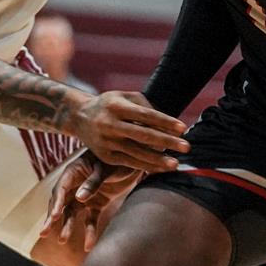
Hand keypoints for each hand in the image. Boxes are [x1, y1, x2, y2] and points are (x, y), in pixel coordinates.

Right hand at [41, 152, 143, 250]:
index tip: (54, 217)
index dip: (57, 203)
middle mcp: (76, 186)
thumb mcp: (105, 169)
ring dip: (67, 227)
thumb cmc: (116, 160)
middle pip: (61, 204)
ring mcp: (86, 197)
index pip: (61, 189)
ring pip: (73, 214)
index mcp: (74, 172)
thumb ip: (93, 182)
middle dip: (52, 219)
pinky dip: (90, 232)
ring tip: (61, 241)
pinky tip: (89, 246)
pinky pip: (91, 220)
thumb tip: (79, 198)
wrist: (134, 161)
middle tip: (43, 232)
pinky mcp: (97, 205)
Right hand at [66, 91, 187, 172]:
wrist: (79, 116)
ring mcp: (107, 141)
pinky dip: (146, 166)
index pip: (146, 115)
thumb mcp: (124, 96)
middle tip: (187, 147)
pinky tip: (161, 169)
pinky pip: (129, 163)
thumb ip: (144, 105)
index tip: (183, 128)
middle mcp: (110, 124)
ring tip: (176, 164)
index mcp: (117, 106)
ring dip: (158, 160)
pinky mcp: (105, 156)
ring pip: (136, 153)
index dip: (165, 122)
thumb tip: (167, 121)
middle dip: (166, 142)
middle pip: (143, 135)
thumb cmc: (110, 104)